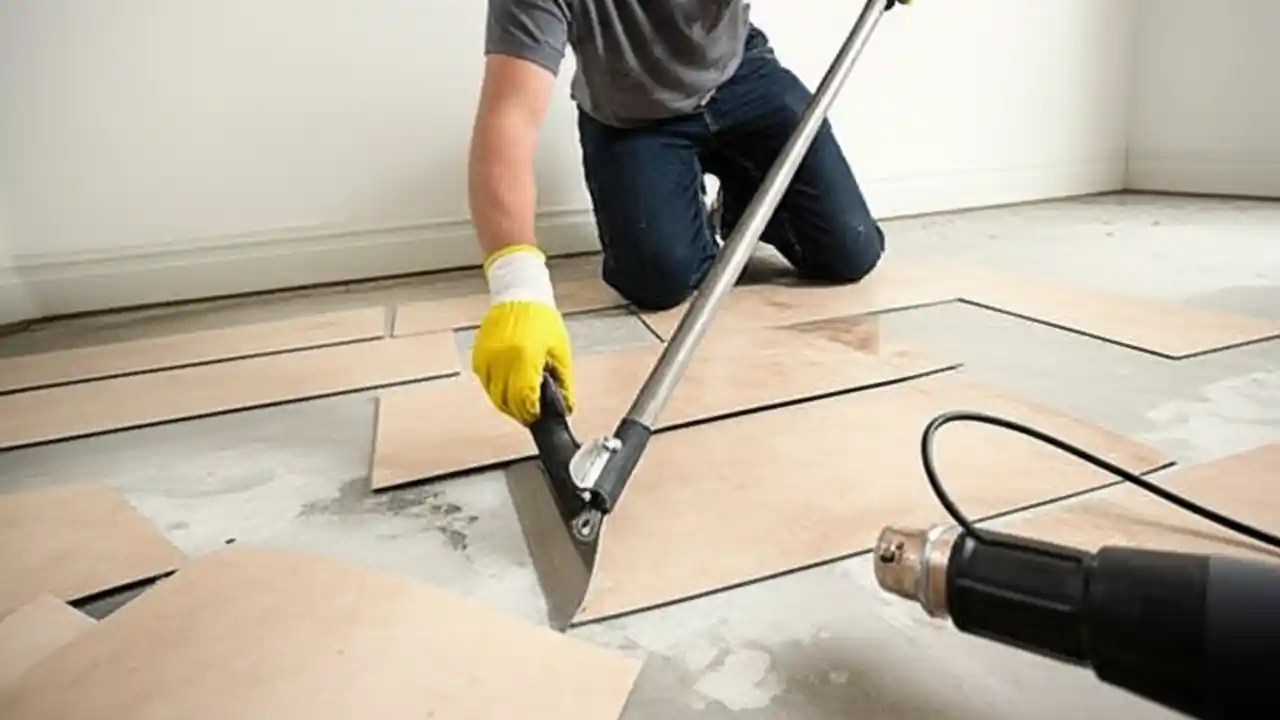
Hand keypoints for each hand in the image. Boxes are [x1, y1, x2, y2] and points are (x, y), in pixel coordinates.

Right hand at [471, 245, 575, 424]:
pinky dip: (497, 389)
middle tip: (533, 410)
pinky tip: (510, 383)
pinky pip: (486, 384)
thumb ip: (563, 382)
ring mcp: (487, 360)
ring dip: (508, 403)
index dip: (533, 414)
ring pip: (494, 397)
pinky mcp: (478, 357)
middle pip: (507, 404)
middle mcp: (502, 362)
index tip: (540, 416)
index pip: (524, 402)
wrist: (518, 294)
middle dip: (521, 412)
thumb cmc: (541, 318)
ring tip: (523, 397)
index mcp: (524, 360)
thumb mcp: (560, 352)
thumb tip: (565, 408)